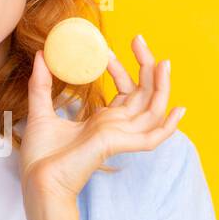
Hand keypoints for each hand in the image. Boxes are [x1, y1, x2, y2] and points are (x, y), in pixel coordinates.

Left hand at [19, 34, 185, 203]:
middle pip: (143, 95)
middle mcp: (115, 128)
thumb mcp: (40, 112)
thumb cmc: (40, 157)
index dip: (121, 69)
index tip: (107, 50)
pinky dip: (169, 126)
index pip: (124, 93)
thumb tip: (42, 56)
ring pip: (153, 110)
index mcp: (102, 123)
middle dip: (145, 67)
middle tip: (138, 39)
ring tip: (164, 62)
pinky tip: (180, 110)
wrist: (38, 180)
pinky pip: (153, 137)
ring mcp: (120, 136)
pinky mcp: (118, 145)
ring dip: (162, 86)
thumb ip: (41, 84)